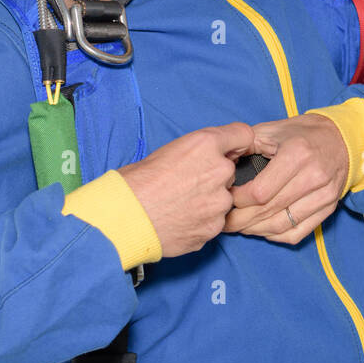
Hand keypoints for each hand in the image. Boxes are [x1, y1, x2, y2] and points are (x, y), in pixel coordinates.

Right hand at [116, 122, 255, 257]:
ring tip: (179, 205)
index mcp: (206, 145)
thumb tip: (213, 156)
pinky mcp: (214, 227)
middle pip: (230, 170)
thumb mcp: (168, 150)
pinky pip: (213, 221)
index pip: (242, 135)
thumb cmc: (135, 183)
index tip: (230, 151)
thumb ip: (199, 151)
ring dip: (209, 201)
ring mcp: (220, 202)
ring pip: (223, 198)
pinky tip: (179, 219)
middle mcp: (220, 170)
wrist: (121, 218)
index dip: (234, 144)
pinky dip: (201, 221)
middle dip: (214, 176)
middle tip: (187, 184)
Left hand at [224, 114, 349, 243]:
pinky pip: (298, 232)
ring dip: (255, 230)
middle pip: (268, 211)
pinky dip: (276, 236)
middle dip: (241, 219)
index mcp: (296, 154)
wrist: (343, 139)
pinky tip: (263, 229)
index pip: (260, 192)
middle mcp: (312, 177)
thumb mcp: (273, 129)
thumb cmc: (304, 133)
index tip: (228, 196)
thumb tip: (220, 163)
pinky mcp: (329, 208)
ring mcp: (323, 195)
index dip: (238, 200)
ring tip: (240, 227)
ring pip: (281, 225)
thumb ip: (246, 144)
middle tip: (225, 221)